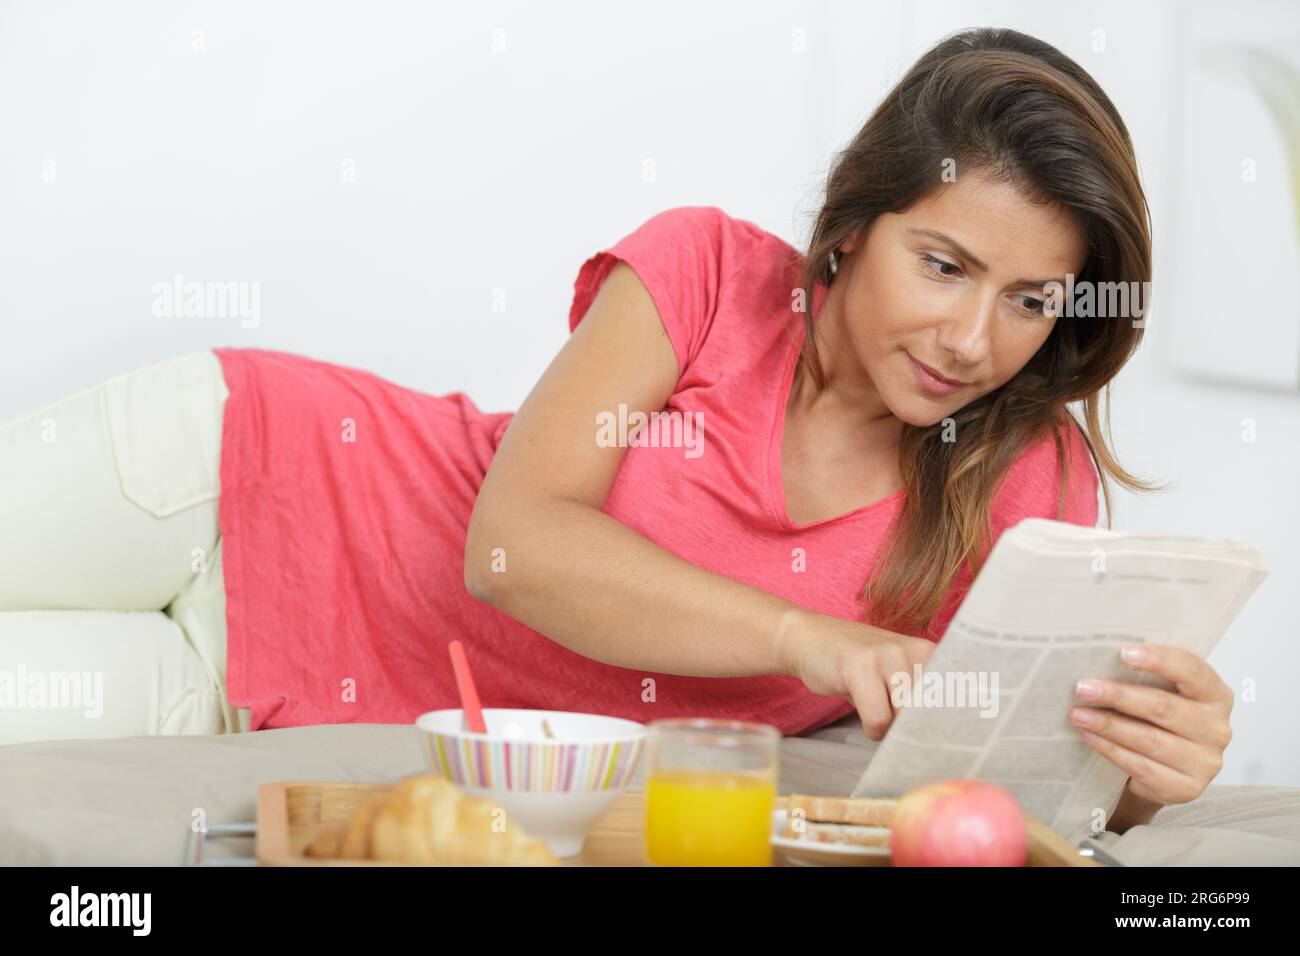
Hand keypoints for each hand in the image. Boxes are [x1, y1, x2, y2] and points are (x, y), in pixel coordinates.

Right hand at [776, 608, 935, 740]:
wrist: (808, 638)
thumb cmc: (855, 665)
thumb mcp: (894, 673)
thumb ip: (917, 695)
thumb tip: (940, 737)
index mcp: (928, 651)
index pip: (954, 696)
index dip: (944, 722)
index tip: (935, 735)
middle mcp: (915, 649)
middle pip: (930, 713)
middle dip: (914, 729)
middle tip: (897, 726)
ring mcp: (887, 654)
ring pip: (905, 717)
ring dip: (890, 729)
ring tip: (876, 712)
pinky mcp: (861, 666)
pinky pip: (878, 718)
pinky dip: (871, 728)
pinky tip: (862, 714)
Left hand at [1070, 644, 1233, 807]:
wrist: (1162, 773)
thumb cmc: (1159, 723)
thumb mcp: (1163, 695)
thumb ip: (1148, 678)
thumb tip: (1100, 659)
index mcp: (1216, 696)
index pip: (1193, 670)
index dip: (1160, 660)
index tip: (1124, 653)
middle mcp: (1217, 729)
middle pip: (1163, 707)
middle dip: (1118, 695)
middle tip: (1083, 688)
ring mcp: (1205, 762)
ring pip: (1150, 739)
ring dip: (1109, 725)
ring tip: (1079, 714)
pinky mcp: (1186, 788)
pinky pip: (1142, 765)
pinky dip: (1111, 749)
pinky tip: (1090, 737)